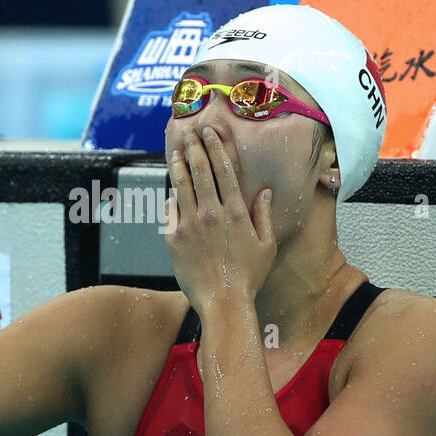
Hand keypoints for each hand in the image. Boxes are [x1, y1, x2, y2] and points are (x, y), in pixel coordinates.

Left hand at [166, 127, 275, 315]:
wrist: (223, 302)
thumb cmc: (249, 277)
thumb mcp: (266, 245)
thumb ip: (264, 215)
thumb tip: (265, 191)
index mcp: (235, 212)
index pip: (224, 171)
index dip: (216, 148)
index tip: (210, 132)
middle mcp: (211, 213)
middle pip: (200, 172)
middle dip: (194, 148)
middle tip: (189, 133)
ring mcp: (190, 225)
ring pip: (181, 186)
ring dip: (178, 166)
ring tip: (176, 153)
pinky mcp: (174, 238)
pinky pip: (169, 211)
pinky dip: (171, 198)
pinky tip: (171, 190)